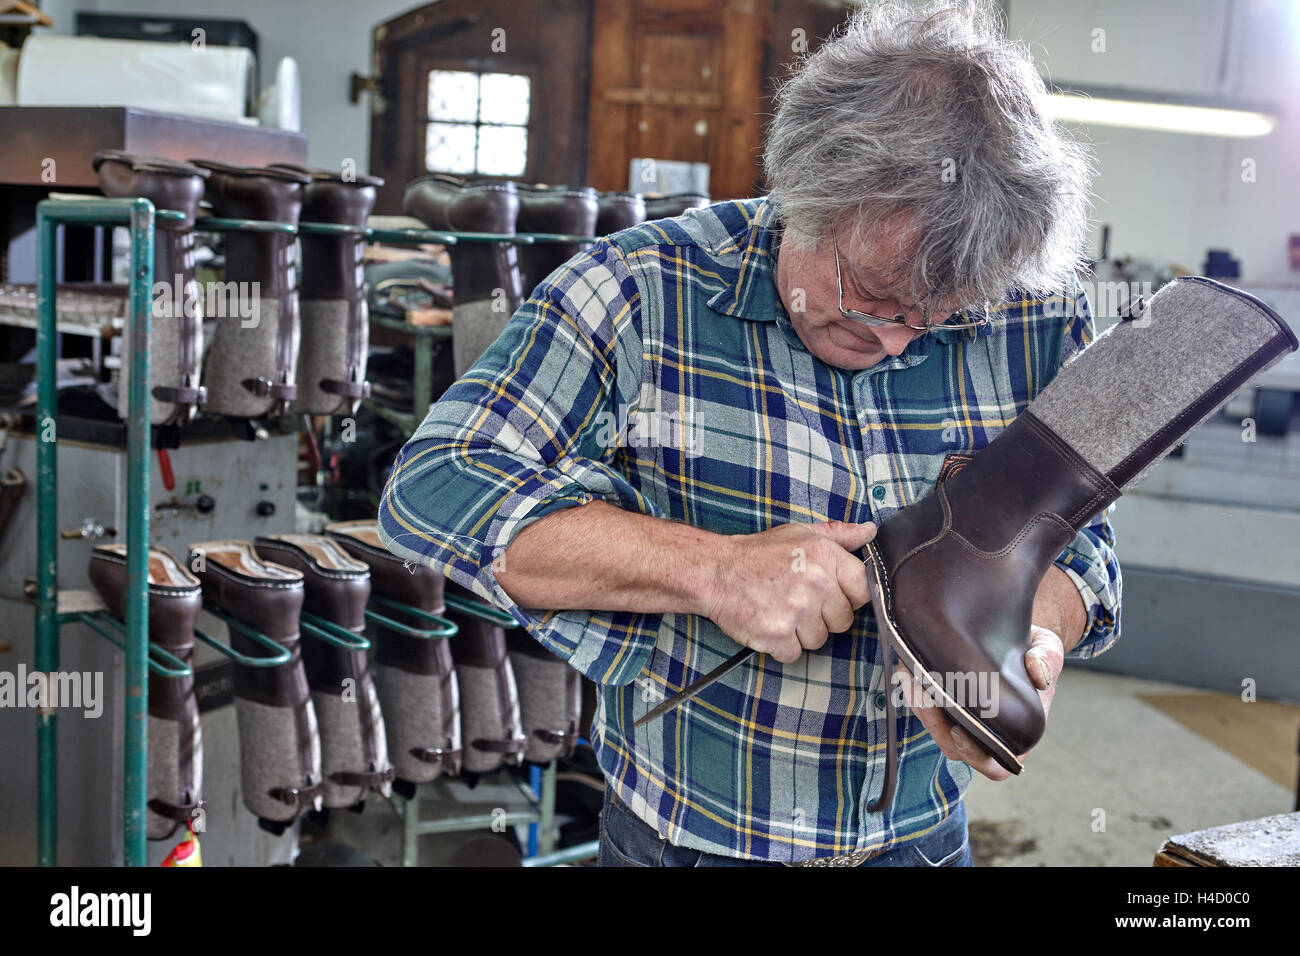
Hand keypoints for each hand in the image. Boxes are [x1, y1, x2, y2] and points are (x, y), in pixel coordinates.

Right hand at [701, 520, 875, 663]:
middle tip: (797, 601)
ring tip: (780, 611)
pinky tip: (768, 624)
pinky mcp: (778, 635)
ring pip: (819, 640)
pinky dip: (781, 646)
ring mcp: (797, 611)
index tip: (830, 594)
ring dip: (801, 633)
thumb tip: (870, 531)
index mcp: (826, 556)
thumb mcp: (800, 533)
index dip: (847, 596)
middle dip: (822, 617)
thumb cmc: (758, 554)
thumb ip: (839, 534)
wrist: (715, 571)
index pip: (863, 590)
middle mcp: (816, 583)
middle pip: (842, 621)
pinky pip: (794, 654)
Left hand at [897, 624, 1064, 780]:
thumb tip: (1039, 676)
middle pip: (955, 748)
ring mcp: (961, 718)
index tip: (960, 731)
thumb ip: (1048, 660)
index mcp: (1016, 731)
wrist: (1010, 632)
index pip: (996, 762)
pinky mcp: (942, 701)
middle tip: (925, 698)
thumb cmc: (1031, 647)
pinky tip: (906, 667)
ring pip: (934, 728)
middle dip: (935, 726)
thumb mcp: (1047, 647)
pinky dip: (912, 690)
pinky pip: (922, 706)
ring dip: (919, 707)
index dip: (976, 755)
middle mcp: (986, 731)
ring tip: (911, 677)